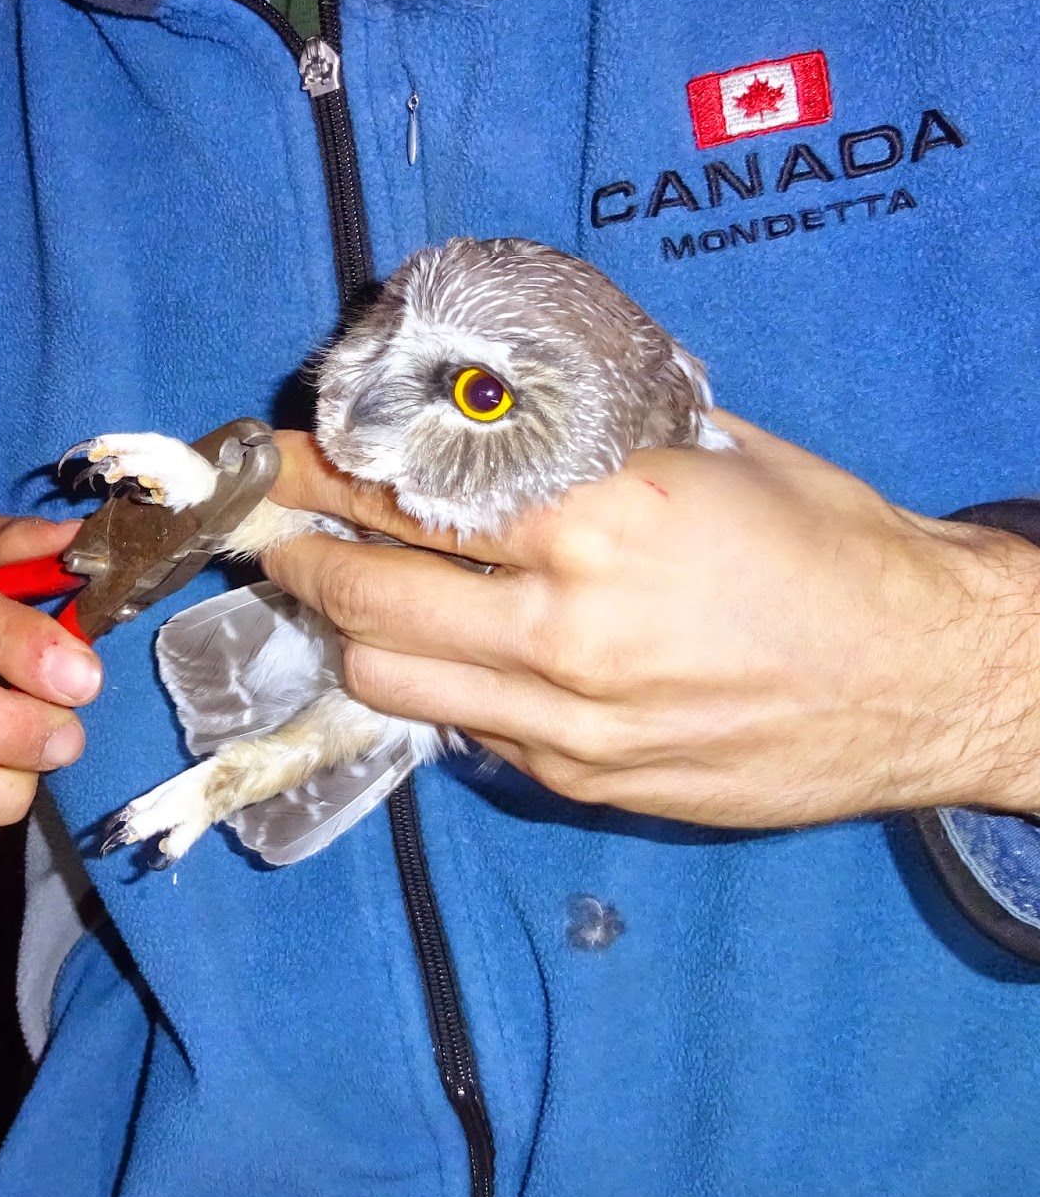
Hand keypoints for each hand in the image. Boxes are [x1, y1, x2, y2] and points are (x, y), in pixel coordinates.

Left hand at [261, 420, 1039, 826]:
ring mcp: (567, 718)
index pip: (404, 496)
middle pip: (366, 601)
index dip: (317, 478)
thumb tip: (487, 417)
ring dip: (353, 636)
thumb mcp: (710, 453)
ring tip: (351, 599)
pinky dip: (435, 684)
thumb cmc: (830, 548)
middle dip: (303, 563)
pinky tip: (451, 653)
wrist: (924, 679)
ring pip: (389, 682)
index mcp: (597, 520)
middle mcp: (565, 626)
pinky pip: (462, 729)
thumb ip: (587, 441)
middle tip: (279, 536)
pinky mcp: (580, 779)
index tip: (272, 464)